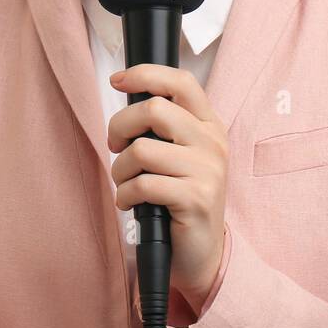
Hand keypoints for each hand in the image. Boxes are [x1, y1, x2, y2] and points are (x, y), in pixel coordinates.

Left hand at [107, 63, 226, 310]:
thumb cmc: (181, 200)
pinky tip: (129, 203)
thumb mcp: (181, 156)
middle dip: (120, 127)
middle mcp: (213, 143)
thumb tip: (127, 95)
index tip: (117, 80)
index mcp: (209, 125)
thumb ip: (164, 127)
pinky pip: (142, 184)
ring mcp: (208, 171)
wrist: (203, 253)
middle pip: (154, 109)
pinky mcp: (196, 198)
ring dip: (119, 169)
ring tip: (124, 183)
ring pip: (142, 149)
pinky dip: (125, 195)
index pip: (181, 81)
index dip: (145, 74)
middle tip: (115, 146)